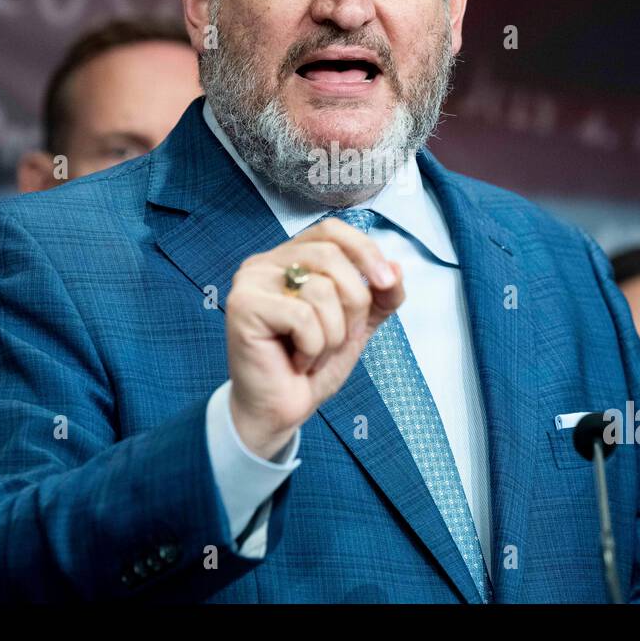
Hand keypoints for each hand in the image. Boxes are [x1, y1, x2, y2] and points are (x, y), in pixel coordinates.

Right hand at [225, 217, 403, 458]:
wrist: (280, 410)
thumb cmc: (310, 366)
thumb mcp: (356, 326)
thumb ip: (379, 297)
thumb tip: (396, 267)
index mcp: (289, 258)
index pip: (332, 230)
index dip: (365, 251)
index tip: (387, 285)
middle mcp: (265, 263)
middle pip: (332, 257)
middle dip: (353, 305)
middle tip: (340, 339)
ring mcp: (251, 282)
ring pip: (321, 289)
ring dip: (332, 335)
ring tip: (313, 354)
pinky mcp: (243, 306)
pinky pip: (303, 316)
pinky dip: (313, 347)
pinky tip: (297, 360)